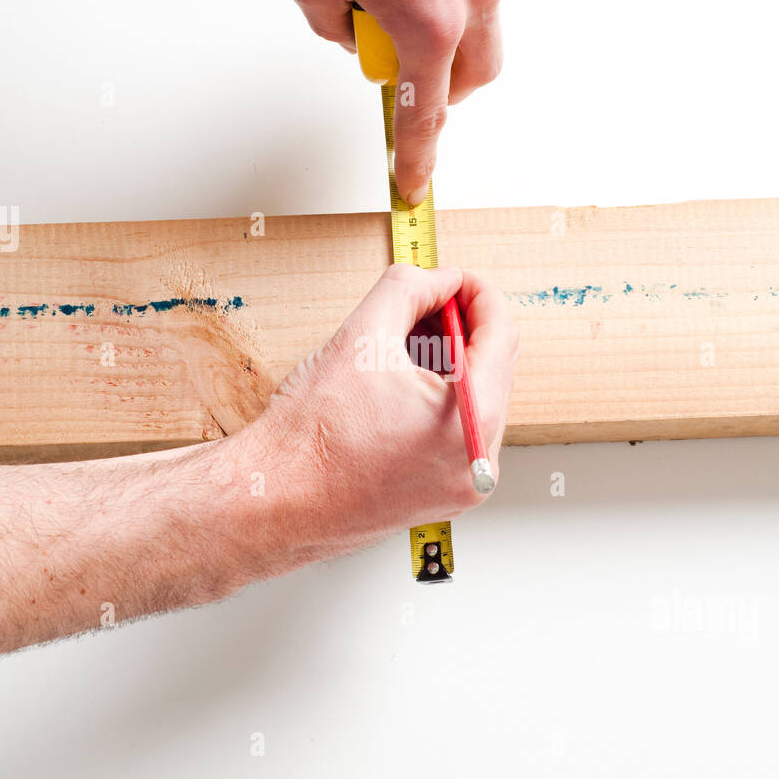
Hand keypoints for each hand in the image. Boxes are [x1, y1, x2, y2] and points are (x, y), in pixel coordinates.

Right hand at [245, 264, 517, 556]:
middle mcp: (480, 459)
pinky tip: (398, 386)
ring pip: (476, 400)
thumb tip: (438, 279)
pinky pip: (458, 432)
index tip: (453, 279)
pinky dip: (438, 400)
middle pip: (494, 368)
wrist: (276, 499)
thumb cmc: (311, 436)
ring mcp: (463, 483)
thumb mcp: (363, 334)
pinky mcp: (442, 494)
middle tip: (423, 305)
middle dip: (461, 328)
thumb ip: (410, 289)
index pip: (501, 334)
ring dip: (448, 363)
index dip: (476, 294)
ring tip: (400, 347)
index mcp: (473, 419)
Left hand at [282, 0, 503, 204]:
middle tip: (400, 72)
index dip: (416, 156)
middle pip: (475, 77)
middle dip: (443, 89)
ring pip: (483, 27)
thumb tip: (356, 34)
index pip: (428, 115)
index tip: (413, 181)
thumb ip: (335, 27)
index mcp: (430, 20)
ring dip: (445, 32)